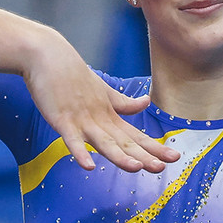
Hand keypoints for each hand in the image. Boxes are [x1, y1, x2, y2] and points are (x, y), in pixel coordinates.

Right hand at [21, 30, 177, 174]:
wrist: (46, 55)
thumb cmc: (72, 74)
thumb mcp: (102, 90)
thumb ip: (123, 103)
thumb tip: (146, 102)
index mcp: (109, 114)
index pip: (135, 136)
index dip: (155, 147)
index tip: (175, 157)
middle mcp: (99, 118)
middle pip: (124, 142)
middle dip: (144, 155)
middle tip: (163, 167)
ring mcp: (81, 119)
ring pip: (103, 142)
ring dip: (119, 156)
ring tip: (136, 168)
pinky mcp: (61, 119)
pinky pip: (71, 139)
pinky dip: (79, 152)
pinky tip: (88, 166)